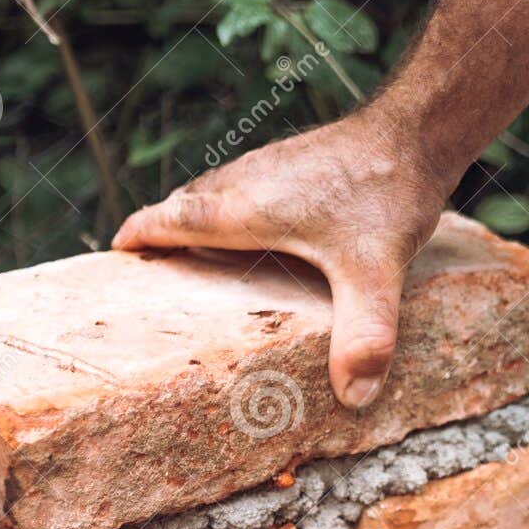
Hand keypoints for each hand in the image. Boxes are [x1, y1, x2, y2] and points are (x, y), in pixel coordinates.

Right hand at [112, 107, 449, 408]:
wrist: (417, 130)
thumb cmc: (385, 192)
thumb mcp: (375, 273)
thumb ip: (364, 334)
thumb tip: (355, 398)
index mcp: (241, 207)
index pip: (166, 220)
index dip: (137, 237)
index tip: (112, 257)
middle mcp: (244, 181)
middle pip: (184, 207)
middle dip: (160, 235)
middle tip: (148, 277)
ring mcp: (268, 165)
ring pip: (213, 193)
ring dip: (195, 219)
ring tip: (192, 259)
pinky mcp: (293, 160)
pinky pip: (242, 185)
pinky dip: (231, 209)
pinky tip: (259, 235)